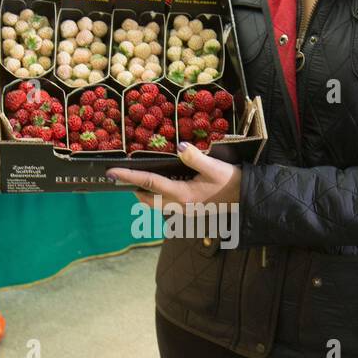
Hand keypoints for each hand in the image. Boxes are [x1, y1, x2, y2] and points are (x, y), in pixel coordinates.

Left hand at [106, 140, 240, 210]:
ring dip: (146, 194)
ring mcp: (184, 210)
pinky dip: (158, 196)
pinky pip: (167, 205)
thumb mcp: (214, 167)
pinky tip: (165, 183)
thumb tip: (181, 147)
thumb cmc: (231, 182)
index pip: (148, 183)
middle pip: (147, 199)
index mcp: (182, 194)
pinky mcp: (189, 210)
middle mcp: (179, 205)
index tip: (111, 173)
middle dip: (134, 188)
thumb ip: (196, 158)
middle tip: (124, 174)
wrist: (246, 199)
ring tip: (141, 179)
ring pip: (156, 205)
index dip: (128, 176)